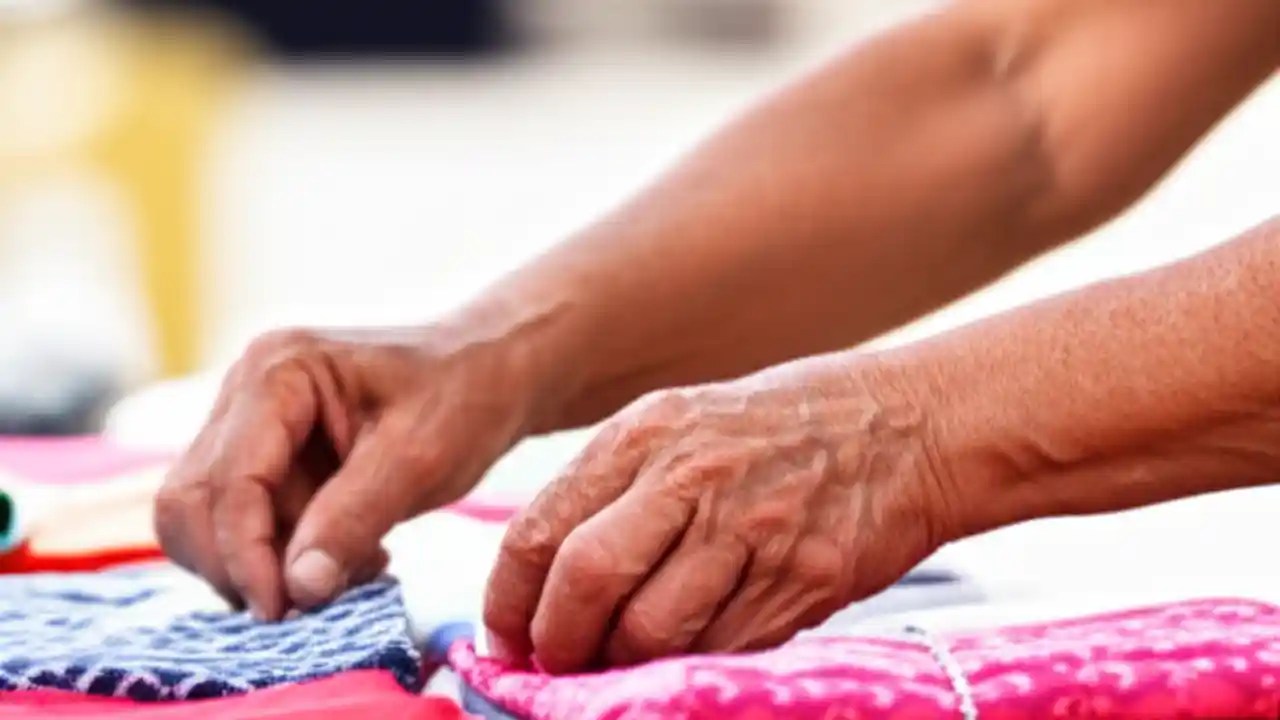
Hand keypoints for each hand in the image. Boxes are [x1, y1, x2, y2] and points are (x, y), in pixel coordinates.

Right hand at [156, 323, 547, 619]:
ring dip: (263, 565)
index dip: (245, 554)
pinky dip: (284, 555)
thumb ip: (353, 519)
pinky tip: (350, 555)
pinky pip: (244, 522)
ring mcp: (247, 422)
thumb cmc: (463, 398)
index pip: (227, 480)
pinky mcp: (263, 455)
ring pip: (207, 519)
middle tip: (313, 601)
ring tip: (350, 569)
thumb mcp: (421, 458)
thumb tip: (296, 590)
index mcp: (278, 371)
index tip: (286, 608)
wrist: (490, 374)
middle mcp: (244, 389)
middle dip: (242, 564)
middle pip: (192, 501)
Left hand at [483, 358, 961, 672]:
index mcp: (646, 432)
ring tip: (621, 664)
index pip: (540, 528)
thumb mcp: (685, 423)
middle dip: (556, 642)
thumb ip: (616, 489)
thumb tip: (545, 579)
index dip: (508, 600)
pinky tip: (688, 654)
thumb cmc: (782, 430)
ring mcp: (751, 528)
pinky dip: (691, 665)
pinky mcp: (802, 578)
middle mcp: (692, 474)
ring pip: (651, 629)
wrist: (908, 427)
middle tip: (556, 665)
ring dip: (622, 665)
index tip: (505, 638)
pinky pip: (721, 648)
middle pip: (585, 579)